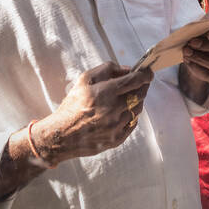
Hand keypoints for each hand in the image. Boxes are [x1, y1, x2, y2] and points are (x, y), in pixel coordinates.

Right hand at [35, 62, 152, 163]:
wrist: (61, 135)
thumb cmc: (73, 105)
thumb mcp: (84, 80)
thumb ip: (107, 69)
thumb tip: (128, 69)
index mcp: (105, 92)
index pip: (135, 80)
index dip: (145, 75)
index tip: (148, 72)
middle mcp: (112, 109)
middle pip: (140, 94)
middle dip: (142, 87)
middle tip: (140, 83)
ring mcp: (116, 126)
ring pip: (137, 109)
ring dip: (136, 101)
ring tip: (127, 98)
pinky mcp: (116, 139)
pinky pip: (132, 124)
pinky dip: (131, 116)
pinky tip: (123, 112)